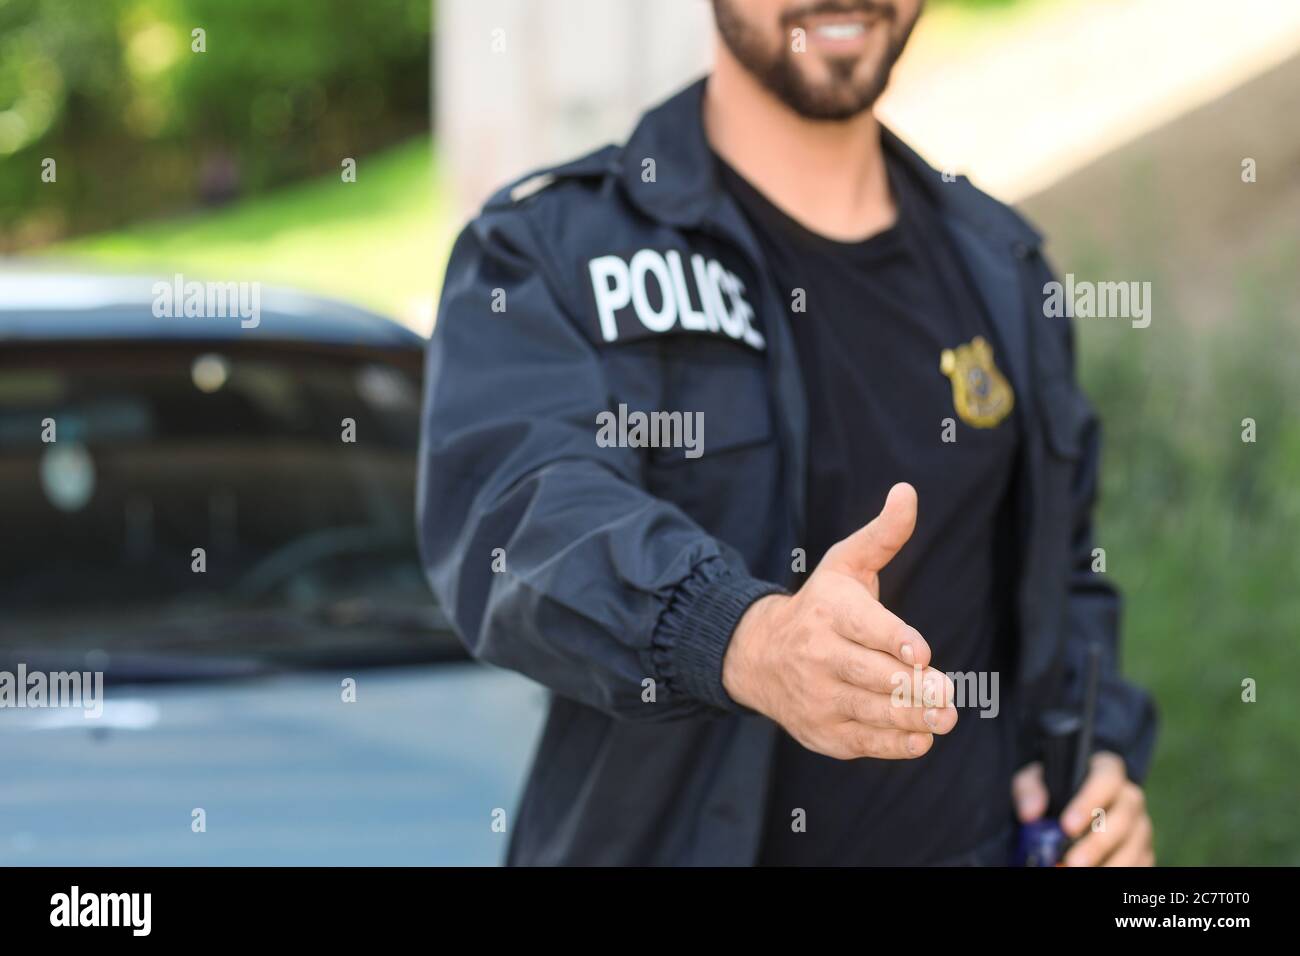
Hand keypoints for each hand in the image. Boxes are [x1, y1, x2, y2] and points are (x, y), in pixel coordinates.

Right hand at [722, 482, 956, 759]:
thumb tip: (907, 491)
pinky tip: (921, 738)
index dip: (895, 640)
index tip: (922, 653)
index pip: (865, 627)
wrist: (757, 656)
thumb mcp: (845, 564)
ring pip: (869, 710)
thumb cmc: (820, 605)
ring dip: (910, 717)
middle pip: (869, 675)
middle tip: (948, 694)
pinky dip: (893, 743)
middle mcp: (818, 655)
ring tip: (944, 717)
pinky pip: (863, 741)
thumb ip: (883, 534)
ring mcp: (819, 696)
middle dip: (911, 687)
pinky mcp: (823, 731)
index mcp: (828, 610)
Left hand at [1012, 751, 1154, 865]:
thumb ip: (1029, 790)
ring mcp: (1140, 825)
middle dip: (1097, 843)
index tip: (1067, 826)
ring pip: (1134, 845)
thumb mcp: (1034, 780)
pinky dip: (1121, 872)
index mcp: (1107, 770)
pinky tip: (1099, 876)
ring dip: (1110, 864)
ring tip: (1080, 873)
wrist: (1068, 809)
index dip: (1089, 801)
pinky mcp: (1144, 850)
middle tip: (1073, 862)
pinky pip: (1140, 864)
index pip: (1107, 778)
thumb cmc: (1052, 789)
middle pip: (1123, 818)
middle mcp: (1129, 797)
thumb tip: (1030, 813)